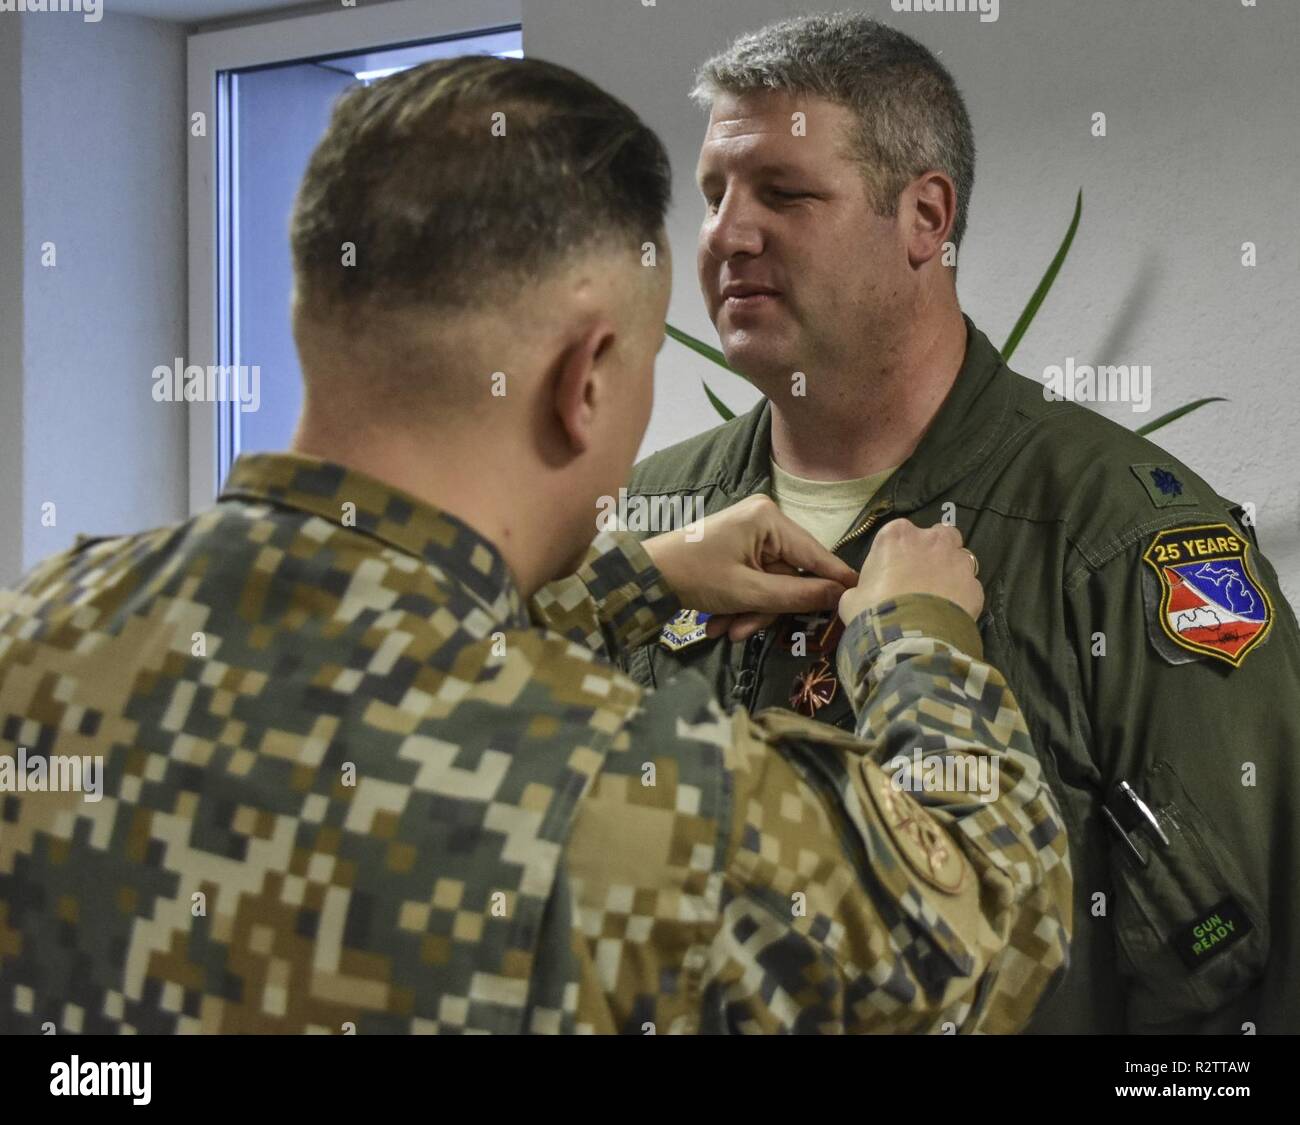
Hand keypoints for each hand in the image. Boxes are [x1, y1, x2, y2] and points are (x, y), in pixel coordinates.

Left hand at [643, 496, 858, 641]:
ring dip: (751, 612)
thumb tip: (841, 597)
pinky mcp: (740, 550)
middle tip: (743, 633)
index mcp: (770, 519)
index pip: (816, 555)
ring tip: (724, 631)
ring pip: (772, 585)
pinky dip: (741, 604)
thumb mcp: (748, 592)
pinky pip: (756, 582)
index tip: (861, 601)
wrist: (645, 577)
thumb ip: (797, 596)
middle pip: (791, 575)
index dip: (836, 582)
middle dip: (768, 609)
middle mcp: (765, 520)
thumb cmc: (693, 576)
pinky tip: (719, 621)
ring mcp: (751, 535)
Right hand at [838, 519, 983, 624]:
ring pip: (960, 558)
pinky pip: (969, 587)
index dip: (898, 552)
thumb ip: (862, 588)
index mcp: (897, 535)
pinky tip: (951, 614)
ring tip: (940, 597)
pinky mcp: (976, 586)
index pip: (899, 533)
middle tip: (923, 575)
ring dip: (952, 571)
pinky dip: (963, 597)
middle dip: (934, 550)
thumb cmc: (874, 611)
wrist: (909, 638)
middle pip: (939, 536)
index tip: (894, 569)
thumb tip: (862, 596)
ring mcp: (958, 561)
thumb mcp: (853, 597)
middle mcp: (932, 540)